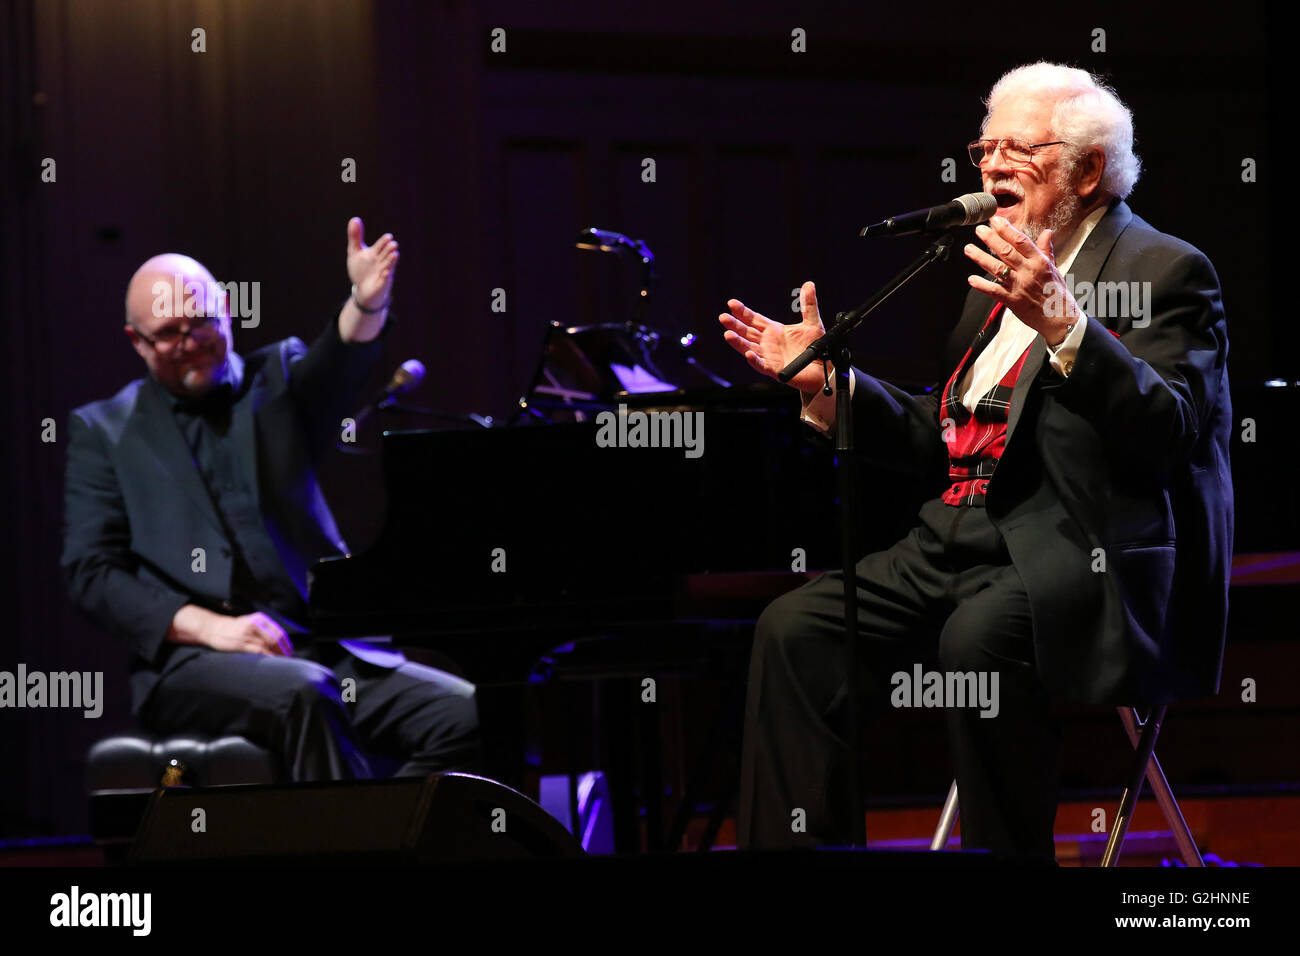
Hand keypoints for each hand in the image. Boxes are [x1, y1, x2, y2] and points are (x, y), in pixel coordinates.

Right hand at [203, 611, 293, 655]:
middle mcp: (256, 624)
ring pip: (268, 646)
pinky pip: (258, 652)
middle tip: (285, 659)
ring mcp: (248, 634)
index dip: (286, 644)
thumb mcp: (251, 621)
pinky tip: (269, 662)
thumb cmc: (234, 627)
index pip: (279, 632)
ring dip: (275, 656)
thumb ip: (264, 629)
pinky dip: (266, 657)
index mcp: (260, 619)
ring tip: (278, 662)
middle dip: (282, 651)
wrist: (213, 628)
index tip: (289, 651)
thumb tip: (280, 642)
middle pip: (276, 640)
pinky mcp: (241, 643)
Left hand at [346, 217, 398, 309]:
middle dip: (389, 250)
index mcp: (376, 253)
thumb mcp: (354, 252)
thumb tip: (355, 219)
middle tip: (393, 244)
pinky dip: (385, 276)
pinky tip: (386, 272)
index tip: (388, 237)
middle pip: (386, 254)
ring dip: (391, 261)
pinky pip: (384, 280)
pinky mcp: (382, 284)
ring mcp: (383, 272)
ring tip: (394, 255)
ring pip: (388, 265)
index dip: (384, 241)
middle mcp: (381, 262)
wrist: (362, 289)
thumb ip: (355, 237)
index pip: (381, 245)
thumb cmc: (360, 270)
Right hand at [719, 281, 828, 394]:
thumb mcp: (812, 323)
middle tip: (723, 317)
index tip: (731, 303)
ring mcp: (769, 357)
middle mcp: (767, 344)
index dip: (742, 312)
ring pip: (749, 348)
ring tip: (728, 334)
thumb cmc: (815, 348)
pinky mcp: (775, 370)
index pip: (753, 319)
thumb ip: (808, 305)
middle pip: (746, 333)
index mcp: (773, 331)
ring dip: (738, 342)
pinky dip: (754, 360)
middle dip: (734, 325)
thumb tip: (809, 284)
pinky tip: (748, 354)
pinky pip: (762, 365)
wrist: (823, 368)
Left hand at [964, 216, 1077, 344]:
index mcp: (1039, 261)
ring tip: (969, 249)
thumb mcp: (1053, 268)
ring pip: (998, 268)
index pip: (1021, 241)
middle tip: (978, 230)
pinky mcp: (1012, 300)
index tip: (995, 220)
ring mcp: (1019, 286)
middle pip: (1007, 251)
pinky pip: (994, 291)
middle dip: (991, 239)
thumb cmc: (1057, 293)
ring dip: (981, 258)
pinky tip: (971, 279)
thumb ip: (1046, 250)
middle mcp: (1028, 271)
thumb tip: (1047, 232)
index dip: (1007, 229)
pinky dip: (982, 285)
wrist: (1060, 318)